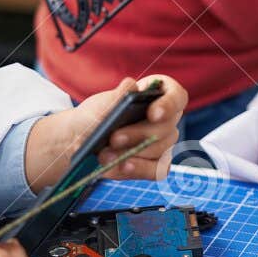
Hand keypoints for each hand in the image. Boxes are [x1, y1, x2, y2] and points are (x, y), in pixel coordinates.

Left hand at [22, 75, 188, 191]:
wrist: (80, 140)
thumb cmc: (94, 116)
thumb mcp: (100, 104)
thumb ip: (116, 96)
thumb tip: (131, 86)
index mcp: (158, 96)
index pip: (177, 96)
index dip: (169, 104)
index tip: (153, 113)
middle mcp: (166, 120)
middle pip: (167, 127)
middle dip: (139, 134)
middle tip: (114, 138)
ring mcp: (163, 144)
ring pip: (161, 149)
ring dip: (133, 153)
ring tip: (104, 155)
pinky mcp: (155, 165)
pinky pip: (156, 170)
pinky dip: (138, 168)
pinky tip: (122, 165)